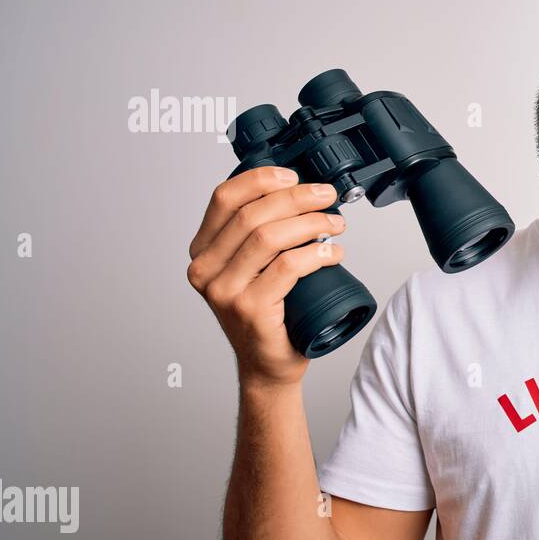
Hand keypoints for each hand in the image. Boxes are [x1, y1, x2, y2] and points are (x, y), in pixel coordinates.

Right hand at [186, 167, 347, 387]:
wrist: (269, 363)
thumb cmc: (269, 313)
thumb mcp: (253, 266)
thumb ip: (258, 233)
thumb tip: (297, 192)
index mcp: (203, 251)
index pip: (224, 198)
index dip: (261, 179)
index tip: (293, 176)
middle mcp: (206, 270)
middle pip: (251, 214)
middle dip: (296, 198)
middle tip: (327, 197)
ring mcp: (224, 291)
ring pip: (268, 238)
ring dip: (310, 223)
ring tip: (335, 224)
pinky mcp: (249, 309)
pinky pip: (286, 267)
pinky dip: (315, 254)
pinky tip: (332, 253)